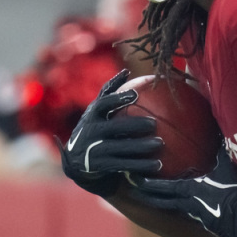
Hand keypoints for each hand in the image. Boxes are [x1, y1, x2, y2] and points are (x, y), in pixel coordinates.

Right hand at [60, 70, 161, 195]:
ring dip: (141, 146)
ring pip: (120, 148)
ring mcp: (94, 150)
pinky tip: (158, 165)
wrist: (76, 162)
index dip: (118, 98)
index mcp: (91, 115)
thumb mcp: (96, 112)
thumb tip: (127, 71)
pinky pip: (124, 165)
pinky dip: (141, 165)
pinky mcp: (101, 166)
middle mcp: (91, 132)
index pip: (102, 104)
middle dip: (134, 125)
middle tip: (154, 123)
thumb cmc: (93, 129)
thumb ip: (109, 93)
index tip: (135, 94)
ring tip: (160, 143)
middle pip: (114, 127)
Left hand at [126, 155, 236, 236]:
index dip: (145, 180)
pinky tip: (169, 205)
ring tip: (141, 198)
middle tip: (130, 187)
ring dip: (153, 202)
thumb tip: (217, 123)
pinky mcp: (197, 220)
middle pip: (157, 198)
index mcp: (187, 187)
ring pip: (165, 207)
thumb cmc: (233, 188)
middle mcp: (183, 201)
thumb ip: (220, 145)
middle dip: (143, 192)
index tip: (132, 174)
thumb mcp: (227, 164)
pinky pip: (179, 212)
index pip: (159, 184)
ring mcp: (189, 212)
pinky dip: (171, 208)